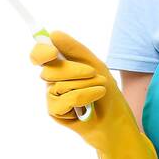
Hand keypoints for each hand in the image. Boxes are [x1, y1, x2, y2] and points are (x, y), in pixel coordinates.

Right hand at [30, 29, 157, 158]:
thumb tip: (53, 33)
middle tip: (93, 74)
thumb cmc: (109, 96)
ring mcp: (53, 97)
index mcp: (62, 67)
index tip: (52, 51)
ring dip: (84, 85)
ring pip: (56, 84)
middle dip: (74, 70)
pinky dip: (83, 96)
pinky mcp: (55, 113)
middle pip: (49, 68)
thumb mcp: (97, 67)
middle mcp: (54, 81)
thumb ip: (75, 50)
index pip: (41, 55)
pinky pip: (62, 99)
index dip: (41, 51)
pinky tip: (95, 100)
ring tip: (100, 90)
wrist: (118, 125)